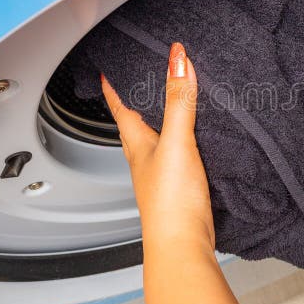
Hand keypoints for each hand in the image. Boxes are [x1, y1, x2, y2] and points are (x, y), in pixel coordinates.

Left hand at [101, 43, 214, 255]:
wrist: (183, 245)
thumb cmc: (170, 201)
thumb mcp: (177, 142)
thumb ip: (179, 101)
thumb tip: (178, 59)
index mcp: (137, 144)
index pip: (120, 108)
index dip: (113, 87)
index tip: (108, 70)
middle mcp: (146, 158)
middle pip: (135, 124)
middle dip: (135, 103)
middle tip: (137, 84)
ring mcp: (162, 174)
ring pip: (156, 141)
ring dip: (159, 122)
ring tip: (166, 108)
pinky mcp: (182, 187)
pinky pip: (179, 156)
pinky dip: (183, 143)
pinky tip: (196, 143)